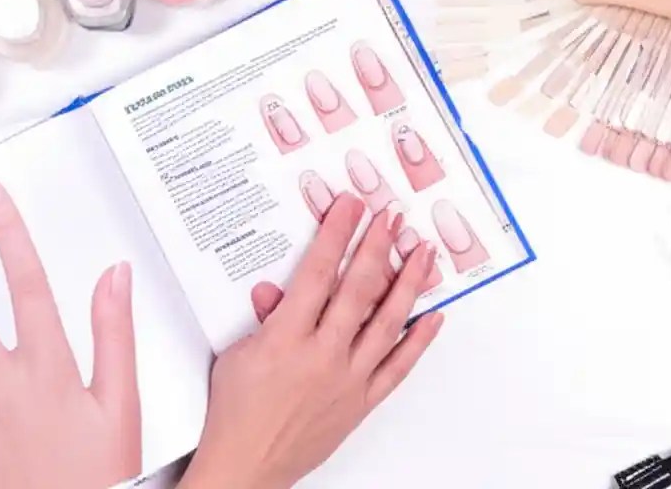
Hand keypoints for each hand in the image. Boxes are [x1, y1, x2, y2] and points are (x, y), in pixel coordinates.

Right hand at [179, 194, 444, 488]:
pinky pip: (398, 367)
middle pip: (358, 290)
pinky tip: (433, 317)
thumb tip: (276, 290)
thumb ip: (264, 319)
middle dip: (377, 247)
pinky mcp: (362, 402)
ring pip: (386, 323)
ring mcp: (347, 380)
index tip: (350, 208)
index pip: (318, 273)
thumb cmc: (237, 414)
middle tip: (392, 217)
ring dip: (407, 283)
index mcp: (287, 339)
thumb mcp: (237, 355)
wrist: (248, 467)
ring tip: (422, 253)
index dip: (336, 234)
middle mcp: (323, 357)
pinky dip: (418, 341)